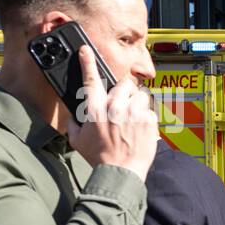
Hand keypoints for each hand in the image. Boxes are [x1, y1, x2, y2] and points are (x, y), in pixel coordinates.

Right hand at [67, 45, 157, 181]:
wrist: (121, 173)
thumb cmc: (99, 158)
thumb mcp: (77, 140)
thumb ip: (75, 123)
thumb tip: (76, 115)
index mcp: (96, 110)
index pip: (90, 80)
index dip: (87, 62)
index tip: (86, 51)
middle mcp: (115, 107)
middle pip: (123, 84)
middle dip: (123, 91)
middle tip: (122, 106)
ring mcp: (134, 113)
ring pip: (140, 94)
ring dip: (136, 103)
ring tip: (133, 119)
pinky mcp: (149, 120)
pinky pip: (150, 110)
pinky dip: (146, 117)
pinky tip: (140, 129)